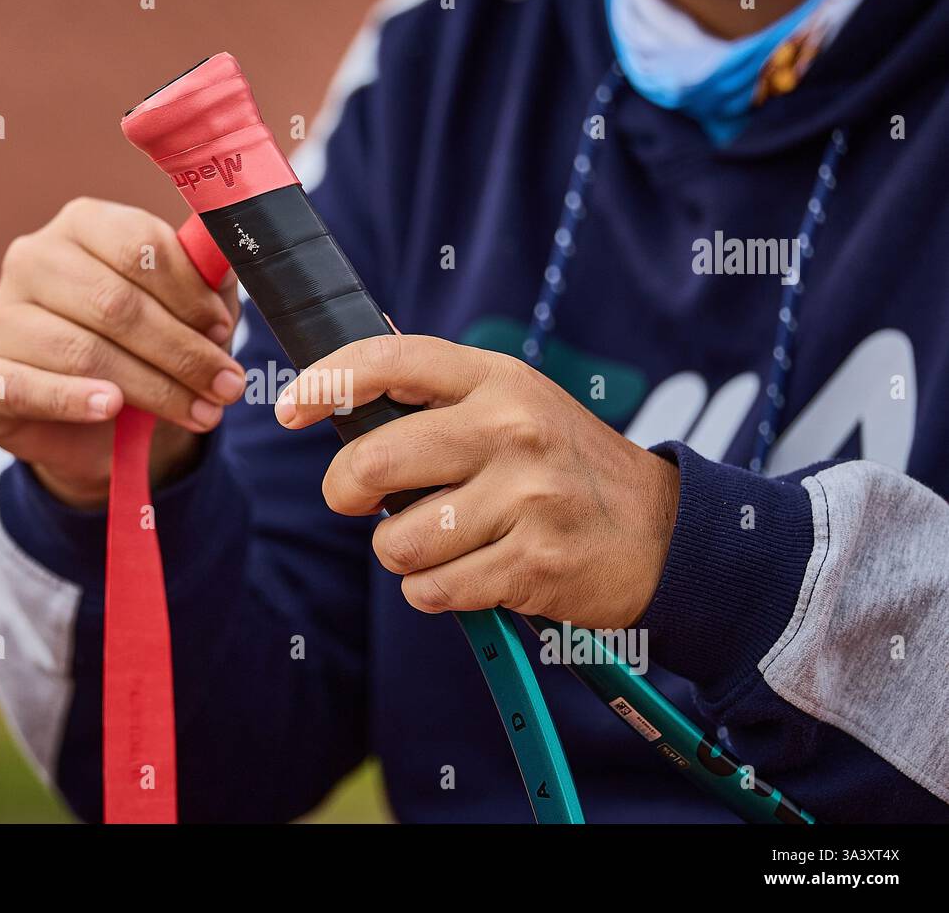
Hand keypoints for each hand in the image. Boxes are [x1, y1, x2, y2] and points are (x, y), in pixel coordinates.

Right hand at [0, 198, 244, 507]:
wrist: (91, 423)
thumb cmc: (142, 349)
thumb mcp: (183, 311)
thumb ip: (206, 282)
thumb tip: (230, 258)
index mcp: (81, 226)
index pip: (137, 244)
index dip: (188, 291)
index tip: (223, 330)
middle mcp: (30, 259)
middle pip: (113, 302)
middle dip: (181, 351)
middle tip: (226, 387)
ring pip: (79, 349)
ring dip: (151, 388)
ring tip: (199, 413)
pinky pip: (23, 385)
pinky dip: (72, 398)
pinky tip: (110, 408)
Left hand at [274, 335, 678, 627]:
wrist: (662, 532)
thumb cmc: (564, 466)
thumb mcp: (515, 403)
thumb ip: (439, 398)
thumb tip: (341, 390)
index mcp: (497, 379)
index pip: (392, 360)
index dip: (326, 381)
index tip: (289, 409)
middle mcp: (510, 428)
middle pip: (372, 463)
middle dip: (345, 493)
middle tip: (362, 502)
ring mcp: (526, 497)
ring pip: (397, 541)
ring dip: (403, 553)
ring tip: (445, 542)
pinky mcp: (534, 563)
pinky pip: (432, 591)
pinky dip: (434, 592)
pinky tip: (471, 574)